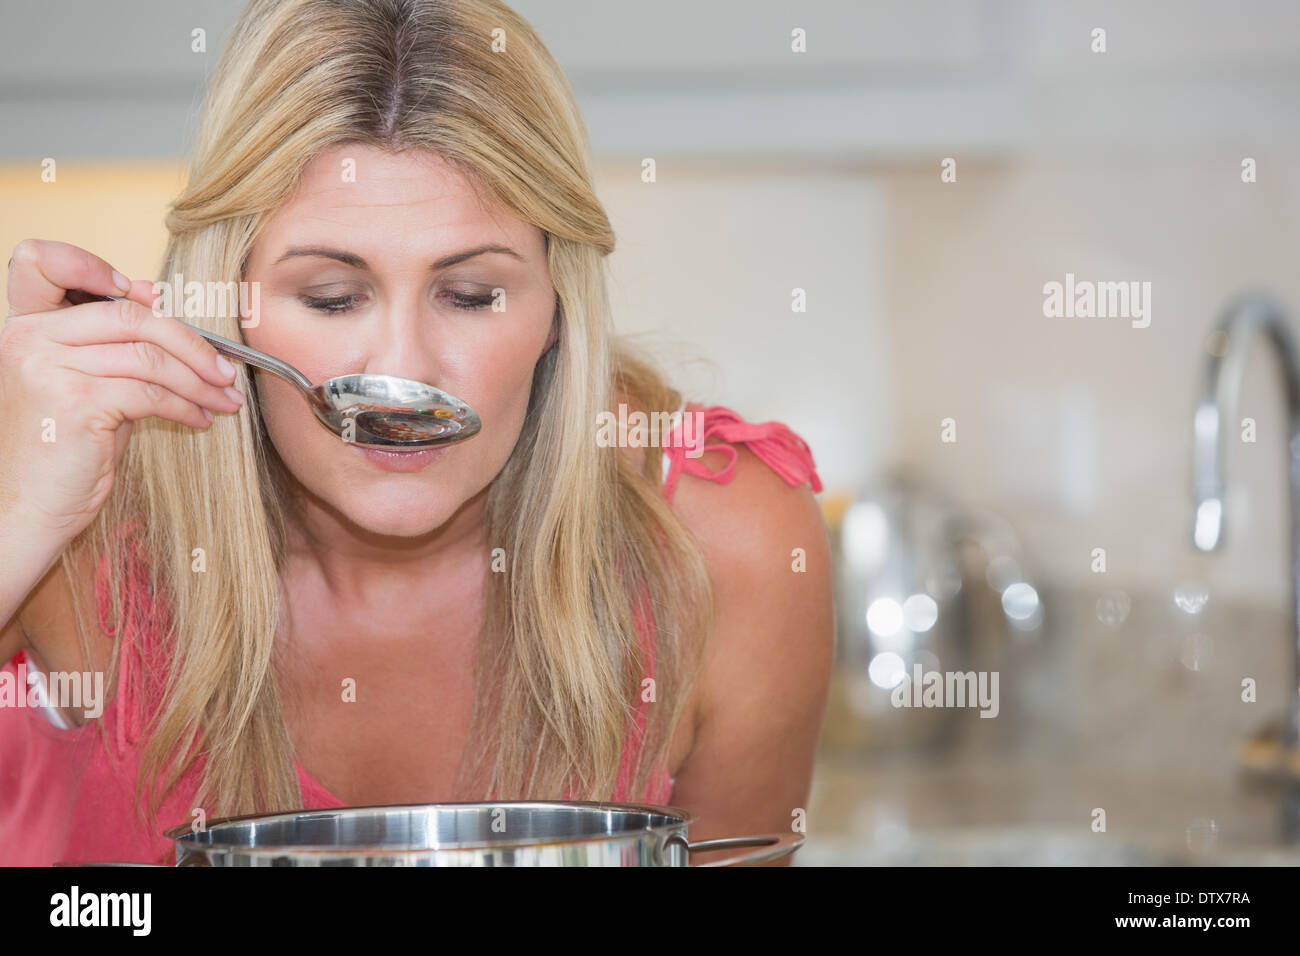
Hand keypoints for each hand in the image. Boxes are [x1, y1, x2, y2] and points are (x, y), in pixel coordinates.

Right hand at [0, 239, 243, 546]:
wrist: (28, 508)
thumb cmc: (64, 450)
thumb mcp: (84, 384)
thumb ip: (111, 346)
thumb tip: (161, 303)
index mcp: (26, 325)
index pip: (41, 261)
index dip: (94, 266)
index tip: (149, 295)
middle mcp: (28, 338)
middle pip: (130, 315)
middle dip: (191, 344)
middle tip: (224, 370)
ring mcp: (47, 368)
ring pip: (150, 357)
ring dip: (199, 381)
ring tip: (223, 400)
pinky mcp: (76, 401)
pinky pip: (151, 393)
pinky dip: (187, 405)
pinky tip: (201, 419)